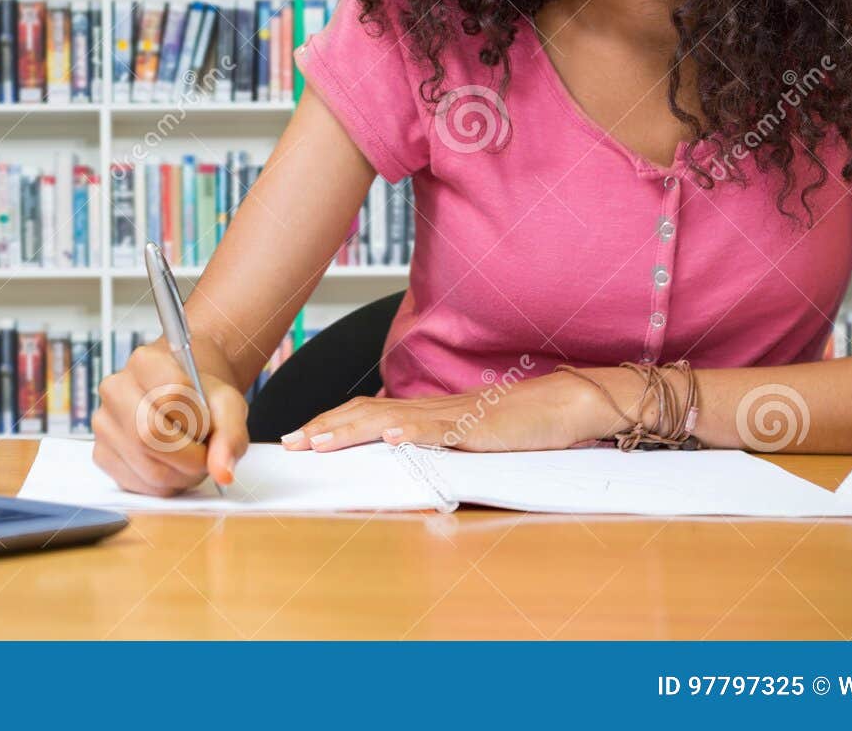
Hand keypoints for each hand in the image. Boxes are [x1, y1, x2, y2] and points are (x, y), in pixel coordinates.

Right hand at [93, 341, 249, 495]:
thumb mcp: (227, 406)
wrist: (182, 403)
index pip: (170, 396)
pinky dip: (165, 485)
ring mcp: (103, 423)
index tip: (206, 421)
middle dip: (190, 456)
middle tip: (203, 451)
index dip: (198, 420)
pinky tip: (171, 466)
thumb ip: (231, 435)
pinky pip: (139, 485)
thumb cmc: (202, 400)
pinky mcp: (101, 454)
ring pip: (148, 468)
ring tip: (189, 457)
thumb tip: (223, 473)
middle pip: (151, 436)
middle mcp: (115, 389)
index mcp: (145, 362)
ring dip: (181, 474)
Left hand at [279, 372, 603, 452]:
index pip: (368, 413)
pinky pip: (441, 430)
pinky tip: (391, 439)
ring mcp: (452, 416)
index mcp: (425, 413)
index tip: (299, 438)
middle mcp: (430, 409)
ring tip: (322, 442)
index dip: (331, 423)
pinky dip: (414, 434)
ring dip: (353, 430)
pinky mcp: (477, 427)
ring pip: (394, 420)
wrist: (560, 406)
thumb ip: (429, 439)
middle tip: (291, 443)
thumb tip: (394, 445)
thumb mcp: (462, 434)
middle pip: (368, 414)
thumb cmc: (514, 424)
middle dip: (326, 427)